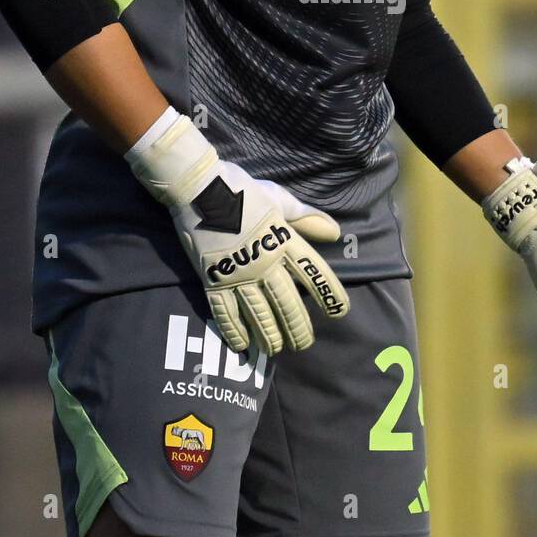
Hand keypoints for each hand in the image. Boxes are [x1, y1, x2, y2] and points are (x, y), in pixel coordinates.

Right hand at [127, 111, 348, 354]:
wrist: (196, 187)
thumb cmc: (240, 189)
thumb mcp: (278, 198)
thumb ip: (306, 218)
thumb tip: (334, 232)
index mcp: (282, 239)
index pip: (312, 271)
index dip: (328, 293)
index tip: (340, 312)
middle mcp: (263, 260)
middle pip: (287, 301)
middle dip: (298, 326)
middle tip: (304, 343)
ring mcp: (237, 272)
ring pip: (258, 312)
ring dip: (269, 334)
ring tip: (276, 349)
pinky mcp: (211, 278)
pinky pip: (224, 311)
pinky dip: (234, 330)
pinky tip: (243, 345)